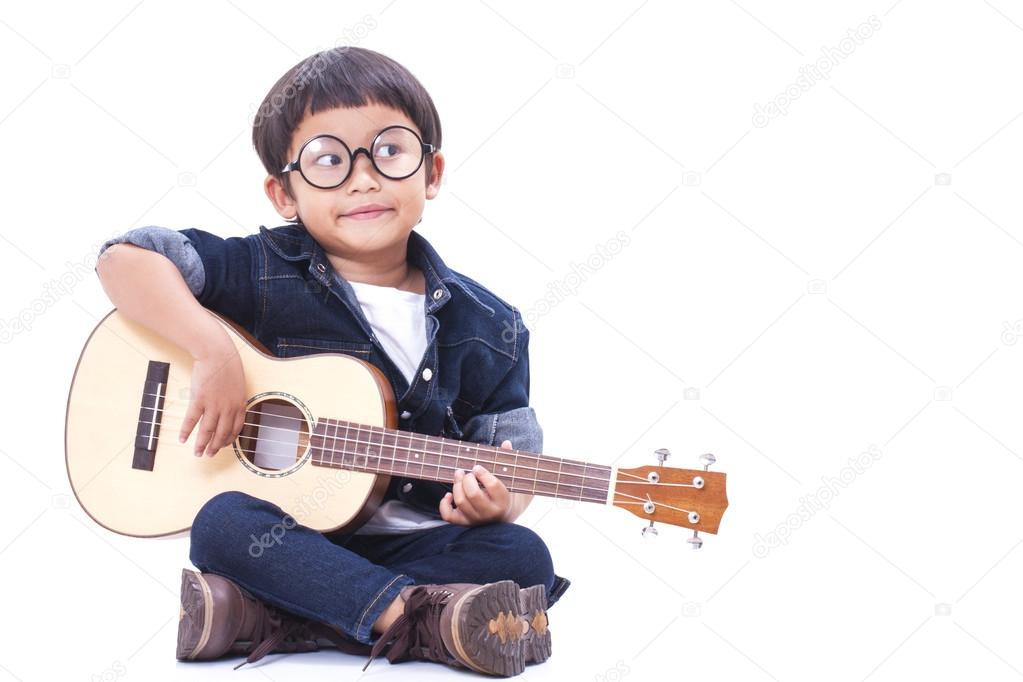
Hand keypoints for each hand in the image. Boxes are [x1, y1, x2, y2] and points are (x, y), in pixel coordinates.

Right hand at [178, 341, 247, 456]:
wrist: (217, 354)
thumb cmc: (228, 367)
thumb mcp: (238, 386)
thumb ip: (234, 400)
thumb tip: (228, 411)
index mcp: (239, 404)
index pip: (236, 429)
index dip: (229, 440)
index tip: (223, 445)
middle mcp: (228, 408)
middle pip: (221, 433)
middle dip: (215, 447)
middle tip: (209, 455)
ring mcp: (213, 405)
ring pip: (207, 431)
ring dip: (201, 444)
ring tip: (197, 453)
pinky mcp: (199, 400)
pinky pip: (191, 420)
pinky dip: (186, 431)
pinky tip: (182, 439)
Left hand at [439, 440, 514, 525]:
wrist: (502, 515)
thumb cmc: (503, 491)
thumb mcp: (508, 477)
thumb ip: (506, 460)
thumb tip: (506, 443)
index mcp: (503, 500)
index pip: (493, 486)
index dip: (483, 474)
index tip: (477, 467)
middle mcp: (490, 512)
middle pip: (473, 494)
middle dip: (467, 479)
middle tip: (466, 472)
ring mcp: (476, 519)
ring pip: (461, 502)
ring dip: (456, 486)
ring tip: (459, 475)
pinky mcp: (464, 522)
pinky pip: (449, 516)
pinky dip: (444, 505)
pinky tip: (448, 495)